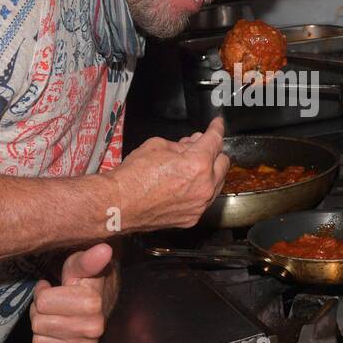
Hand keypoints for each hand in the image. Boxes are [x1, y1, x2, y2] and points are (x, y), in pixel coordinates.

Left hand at [30, 242, 111, 342]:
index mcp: (92, 304)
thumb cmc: (86, 278)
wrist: (103, 300)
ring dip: (43, 323)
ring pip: (38, 338)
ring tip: (56, 313)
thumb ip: (88, 259)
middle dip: (41, 309)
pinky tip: (59, 327)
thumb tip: (105, 249)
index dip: (43, 292)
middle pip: (38, 322)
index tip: (53, 286)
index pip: (43, 302)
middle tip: (54, 301)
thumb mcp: (80, 264)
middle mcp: (92, 329)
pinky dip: (47, 337)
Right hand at [109, 117, 229, 230]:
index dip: (217, 128)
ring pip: (217, 183)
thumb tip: (191, 145)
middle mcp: (204, 187)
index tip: (217, 125)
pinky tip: (184, 184)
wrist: (119, 204)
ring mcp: (199, 205)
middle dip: (214, 152)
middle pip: (223, 163)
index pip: (215, 140)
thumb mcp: (157, 145)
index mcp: (198, 164)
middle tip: (199, 146)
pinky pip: (203, 200)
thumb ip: (181, 145)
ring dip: (209, 172)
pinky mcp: (191, 218)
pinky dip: (199, 190)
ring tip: (190, 166)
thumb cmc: (133, 176)